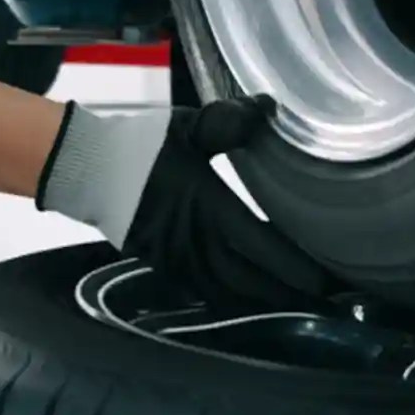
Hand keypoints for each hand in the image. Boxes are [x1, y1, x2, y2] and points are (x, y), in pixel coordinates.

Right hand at [36, 96, 332, 307]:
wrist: (86, 167)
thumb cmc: (142, 145)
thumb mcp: (190, 127)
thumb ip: (232, 121)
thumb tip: (270, 106)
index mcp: (208, 207)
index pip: (262, 246)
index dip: (296, 268)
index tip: (327, 280)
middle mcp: (196, 243)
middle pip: (253, 283)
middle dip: (291, 295)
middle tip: (328, 302)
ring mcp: (179, 261)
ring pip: (231, 295)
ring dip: (266, 304)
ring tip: (301, 308)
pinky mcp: (166, 267)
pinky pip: (208, 294)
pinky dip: (236, 302)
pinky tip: (256, 303)